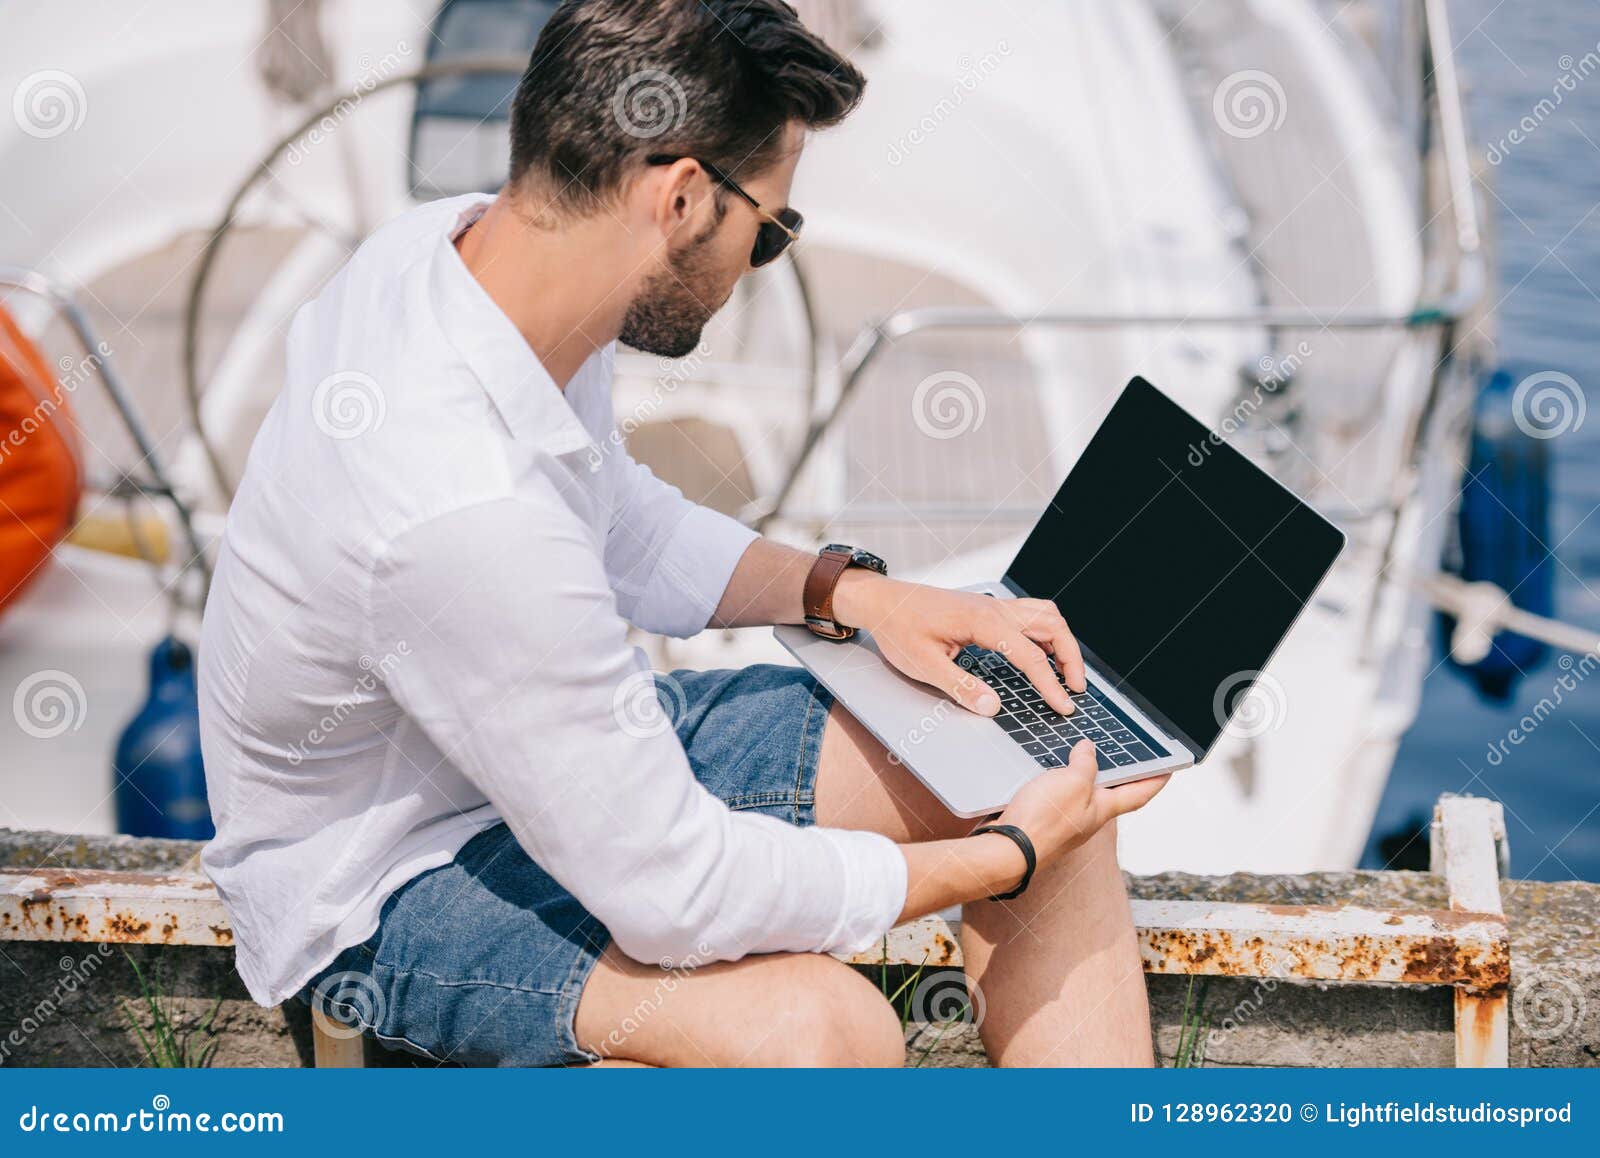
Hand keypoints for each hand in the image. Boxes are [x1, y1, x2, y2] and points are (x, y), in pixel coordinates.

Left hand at [832, 572, 1084, 715]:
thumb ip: (961, 687)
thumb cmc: (899, 629)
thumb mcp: (924, 665)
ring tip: (1067, 673)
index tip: (1063, 707)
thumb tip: (993, 707)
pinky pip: (1030, 614)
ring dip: (1062, 641)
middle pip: (1051, 625)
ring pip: (1045, 614)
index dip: (1050, 684)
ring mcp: (993, 605)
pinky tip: (1044, 653)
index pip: (1030, 655)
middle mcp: (994, 608)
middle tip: (1076, 690)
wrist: (883, 601)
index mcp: (983, 621)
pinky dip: (1047, 633)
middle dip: (1070, 658)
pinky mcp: (988, 608)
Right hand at [993, 739, 1168, 867]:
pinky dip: (1062, 784)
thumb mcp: (1072, 782)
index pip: (1139, 793)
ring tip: (1088, 758)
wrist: (1008, 849)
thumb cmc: (1042, 822)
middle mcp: (1087, 819)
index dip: (1156, 779)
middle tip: (1130, 760)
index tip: (1170, 768)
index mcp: (1102, 810)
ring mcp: (1065, 823)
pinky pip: (1060, 799)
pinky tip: (1050, 774)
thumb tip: (1088, 749)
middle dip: (1121, 778)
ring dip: (1088, 778)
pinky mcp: (1043, 822)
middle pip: (1112, 796)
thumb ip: (1084, 763)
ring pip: (1084, 796)